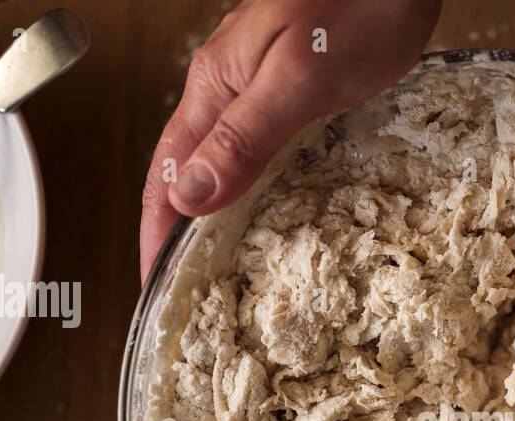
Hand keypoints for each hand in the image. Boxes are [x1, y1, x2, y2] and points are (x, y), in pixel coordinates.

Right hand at [140, 0, 440, 280]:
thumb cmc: (359, 4)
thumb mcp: (299, 76)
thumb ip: (244, 136)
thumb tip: (190, 197)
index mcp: (216, 88)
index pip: (167, 176)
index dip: (157, 237)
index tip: (155, 291)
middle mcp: (228, 90)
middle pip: (188, 174)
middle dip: (180, 237)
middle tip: (186, 298)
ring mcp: (259, 88)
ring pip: (222, 164)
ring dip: (215, 217)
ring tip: (220, 272)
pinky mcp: (295, 89)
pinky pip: (259, 151)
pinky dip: (254, 192)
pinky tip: (272, 215)